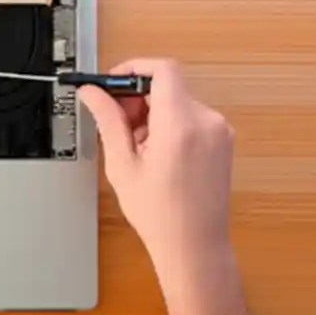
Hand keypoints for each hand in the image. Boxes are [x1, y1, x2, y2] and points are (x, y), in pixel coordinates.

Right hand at [76, 59, 234, 274]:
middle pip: (166, 86)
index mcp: (180, 126)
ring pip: (176, 101)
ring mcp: (219, 131)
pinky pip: (190, 116)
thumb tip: (93, 93)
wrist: (195, 245)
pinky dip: (168, 124)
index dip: (133, 69)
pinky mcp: (222, 140)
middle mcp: (206, 122)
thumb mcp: (122, 165)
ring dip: (151, 113)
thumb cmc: (161, 215)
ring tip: (136, 147)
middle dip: (137, 97)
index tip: (112, 82)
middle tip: (116, 122)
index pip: (162, 70)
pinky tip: (155, 152)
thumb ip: (108, 120)